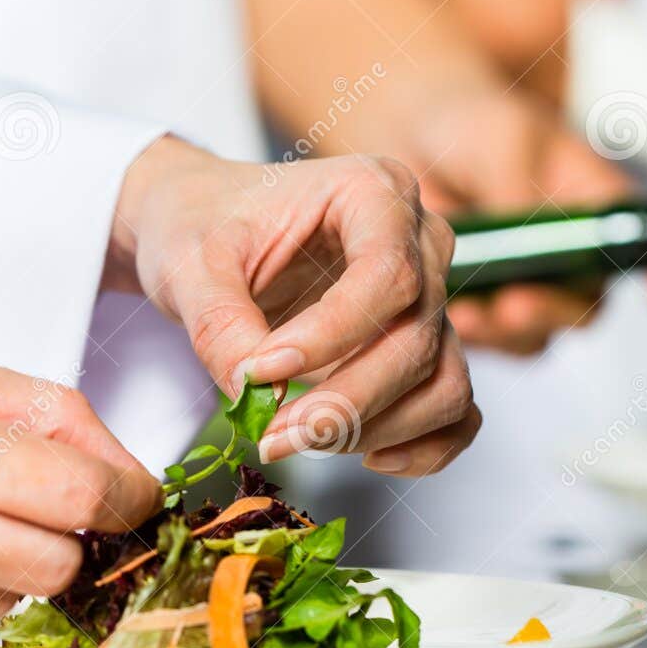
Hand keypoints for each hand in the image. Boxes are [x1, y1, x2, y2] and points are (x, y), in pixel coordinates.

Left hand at [108, 138, 479, 475]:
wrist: (203, 232)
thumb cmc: (202, 225)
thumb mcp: (190, 263)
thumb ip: (220, 325)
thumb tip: (259, 398)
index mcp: (374, 192)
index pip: (387, 275)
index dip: (331, 337)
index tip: (262, 372)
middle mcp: (420, 241)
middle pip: (417, 339)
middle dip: (345, 403)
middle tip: (270, 436)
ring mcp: (431, 297)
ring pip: (443, 382)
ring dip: (376, 428)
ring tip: (297, 440)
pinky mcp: (427, 348)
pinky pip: (456, 411)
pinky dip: (424, 446)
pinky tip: (365, 455)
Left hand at [341, 90, 646, 353]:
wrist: (417, 140)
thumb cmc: (478, 127)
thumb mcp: (504, 138)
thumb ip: (520, 185)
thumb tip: (525, 236)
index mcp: (599, 209)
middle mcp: (573, 259)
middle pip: (587, 306)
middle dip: (553, 311)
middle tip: (516, 303)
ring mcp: (529, 288)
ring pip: (535, 333)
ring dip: (505, 330)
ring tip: (469, 312)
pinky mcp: (482, 309)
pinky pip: (487, 341)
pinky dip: (469, 334)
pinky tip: (448, 311)